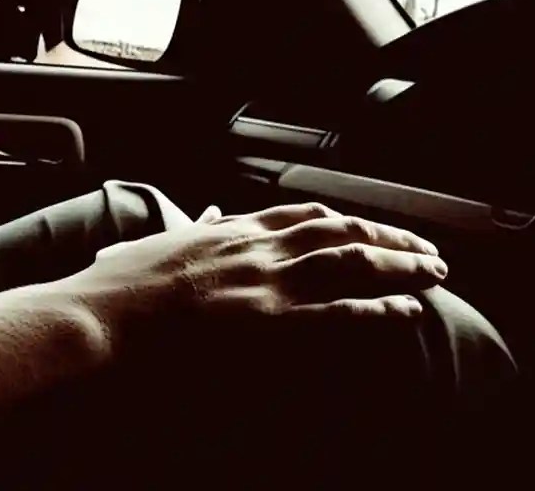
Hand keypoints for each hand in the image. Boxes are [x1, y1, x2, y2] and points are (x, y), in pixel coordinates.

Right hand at [58, 202, 445, 347]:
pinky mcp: (269, 323)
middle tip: (425, 247)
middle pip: (339, 228)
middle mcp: (255, 247)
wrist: (100, 317)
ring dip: (400, 262)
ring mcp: (265, 282)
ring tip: (434, 270)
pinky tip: (409, 309)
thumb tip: (207, 212)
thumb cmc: (117, 288)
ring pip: (351, 259)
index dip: (345, 217)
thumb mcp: (155, 243)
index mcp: (228, 230)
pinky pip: (340, 311)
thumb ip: (191, 228)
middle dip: (389, 234)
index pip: (301, 213)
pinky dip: (380, 308)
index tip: (370, 223)